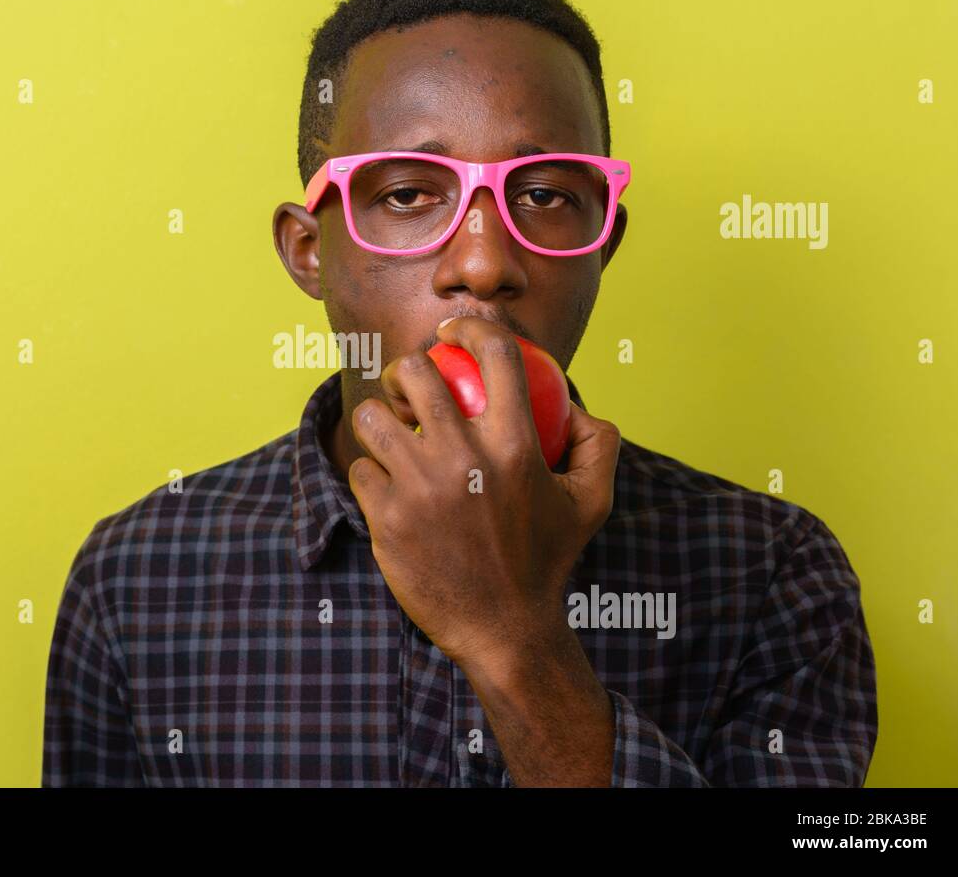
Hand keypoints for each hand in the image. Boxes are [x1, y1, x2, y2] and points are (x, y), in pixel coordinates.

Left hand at [346, 315, 621, 673]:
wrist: (503, 630)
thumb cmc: (547, 561)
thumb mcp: (590, 502)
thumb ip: (596, 443)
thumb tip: (574, 399)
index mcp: (516, 446)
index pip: (495, 356)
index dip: (470, 327)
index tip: (453, 329)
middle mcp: (465, 460)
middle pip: (416, 373)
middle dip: (407, 369)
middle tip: (409, 389)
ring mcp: (420, 489)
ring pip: (373, 417)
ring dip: (380, 420)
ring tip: (390, 434)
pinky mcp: (386, 518)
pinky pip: (361, 470)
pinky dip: (371, 476)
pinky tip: (388, 490)